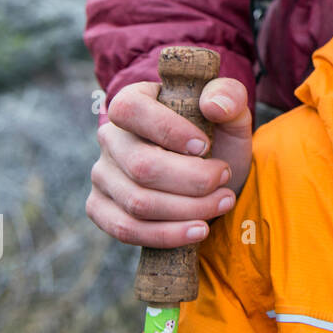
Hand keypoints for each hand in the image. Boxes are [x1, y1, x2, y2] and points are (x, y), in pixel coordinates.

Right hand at [87, 77, 252, 246]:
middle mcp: (110, 138)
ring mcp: (101, 175)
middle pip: (142, 166)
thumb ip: (230, 97)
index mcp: (132, 102)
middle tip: (225, 177)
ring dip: (189, 209)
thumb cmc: (217, 138)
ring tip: (224, 201)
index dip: (168, 130)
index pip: (131, 110)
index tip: (205, 146)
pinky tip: (200, 230)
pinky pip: (126, 230)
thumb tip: (213, 105)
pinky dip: (167, 235)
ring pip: (137, 202)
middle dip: (194, 180)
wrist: (209, 176)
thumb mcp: (231, 114)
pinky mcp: (101, 209)